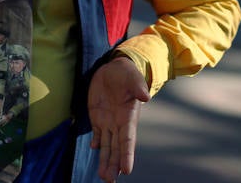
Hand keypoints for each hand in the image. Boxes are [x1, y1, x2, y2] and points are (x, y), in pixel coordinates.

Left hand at [88, 56, 150, 181]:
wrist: (113, 68)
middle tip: (110, 180)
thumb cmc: (126, 73)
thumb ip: (138, 86)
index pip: (128, 140)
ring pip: (107, 145)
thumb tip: (146, 97)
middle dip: (114, 164)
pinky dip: (96, 142)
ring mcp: (108, 121)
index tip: (126, 170)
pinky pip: (97, 133)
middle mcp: (119, 123)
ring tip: (103, 176)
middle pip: (116, 148)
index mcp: (129, 116)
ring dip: (105, 160)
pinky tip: (94, 149)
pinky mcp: (97, 117)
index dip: (127, 155)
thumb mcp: (132, 77)